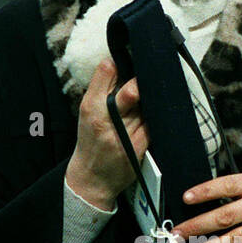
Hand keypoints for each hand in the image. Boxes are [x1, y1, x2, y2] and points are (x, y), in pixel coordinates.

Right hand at [65, 58, 149, 208]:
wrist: (91, 178)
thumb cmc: (90, 141)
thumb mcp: (88, 113)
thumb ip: (101, 91)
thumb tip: (119, 63)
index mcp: (90, 107)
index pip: (107, 71)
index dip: (120, 63)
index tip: (128, 64)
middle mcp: (105, 120)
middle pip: (131, 91)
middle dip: (141, 85)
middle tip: (146, 82)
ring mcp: (122, 136)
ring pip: (146, 108)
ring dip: (149, 103)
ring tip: (146, 104)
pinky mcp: (136, 149)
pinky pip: (152, 126)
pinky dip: (154, 121)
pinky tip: (152, 119)